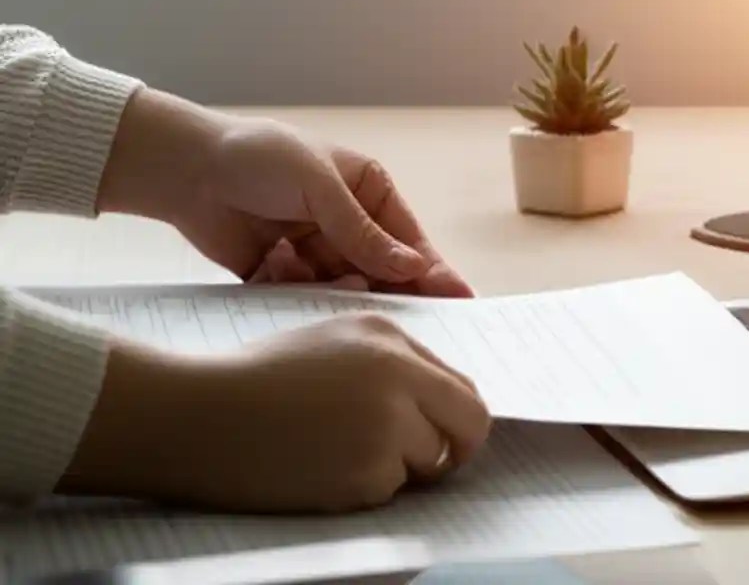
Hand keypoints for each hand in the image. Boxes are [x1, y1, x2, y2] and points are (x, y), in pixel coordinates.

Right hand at [59, 314, 491, 511]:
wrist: (196, 415)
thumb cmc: (253, 378)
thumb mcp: (330, 340)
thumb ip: (391, 363)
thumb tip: (438, 401)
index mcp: (390, 338)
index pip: (461, 386)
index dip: (455, 417)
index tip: (444, 435)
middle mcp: (400, 376)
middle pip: (470, 425)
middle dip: (454, 450)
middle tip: (428, 466)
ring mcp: (387, 425)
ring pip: (428, 462)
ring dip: (397, 470)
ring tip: (336, 455)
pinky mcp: (366, 472)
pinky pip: (387, 491)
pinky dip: (361, 490)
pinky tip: (316, 470)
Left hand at [99, 88, 471, 295]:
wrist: (183, 170)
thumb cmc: (258, 159)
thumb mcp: (320, 187)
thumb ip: (363, 233)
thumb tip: (414, 267)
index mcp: (370, 192)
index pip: (410, 241)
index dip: (433, 272)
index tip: (458, 301)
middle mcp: (349, 224)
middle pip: (383, 273)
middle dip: (381, 289)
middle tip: (392, 316)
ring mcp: (317, 251)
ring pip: (343, 290)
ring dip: (325, 285)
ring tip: (295, 262)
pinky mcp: (284, 274)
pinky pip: (303, 298)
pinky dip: (289, 285)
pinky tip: (268, 259)